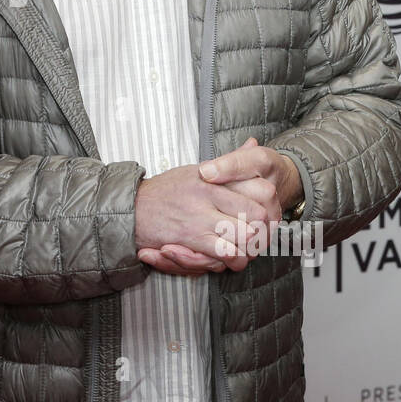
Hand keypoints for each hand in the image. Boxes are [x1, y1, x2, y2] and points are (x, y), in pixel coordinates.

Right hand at [146, 138, 302, 274]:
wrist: (131, 208)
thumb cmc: (164, 191)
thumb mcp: (196, 169)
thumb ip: (228, 161)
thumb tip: (253, 143)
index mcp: (213, 177)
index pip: (259, 189)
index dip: (269, 206)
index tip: (267, 215)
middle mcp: (209, 194)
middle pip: (259, 215)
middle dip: (264, 230)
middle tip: (261, 237)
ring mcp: (200, 216)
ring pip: (246, 236)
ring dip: (250, 247)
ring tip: (247, 249)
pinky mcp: (190, 237)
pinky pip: (224, 252)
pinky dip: (232, 259)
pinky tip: (229, 258)